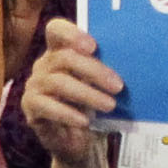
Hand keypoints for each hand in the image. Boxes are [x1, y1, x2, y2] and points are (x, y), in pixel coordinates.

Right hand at [20, 19, 124, 167]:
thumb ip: (107, 66)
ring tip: (110, 105)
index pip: (56, 30)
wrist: (76, 138)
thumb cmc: (91, 101)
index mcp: (60, 50)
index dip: (71, 33)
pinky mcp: (30, 108)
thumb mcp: (100, 82)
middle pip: (64, 58)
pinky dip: (68, 113)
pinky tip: (85, 121)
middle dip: (94, 71)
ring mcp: (34, 85)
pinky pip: (46, 107)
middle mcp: (43, 64)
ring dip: (87, 94)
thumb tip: (137, 59)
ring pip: (58, 83)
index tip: (93, 46)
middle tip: (118, 86)